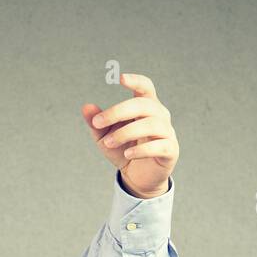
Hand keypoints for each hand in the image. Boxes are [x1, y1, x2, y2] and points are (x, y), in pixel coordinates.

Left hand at [81, 72, 178, 197]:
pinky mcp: (171, 150)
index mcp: (146, 106)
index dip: (136, 81)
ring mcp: (167, 132)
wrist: (138, 177)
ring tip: (109, 143)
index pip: (145, 87)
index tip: (120, 78)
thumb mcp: (104, 137)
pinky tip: (127, 154)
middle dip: (118, 112)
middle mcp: (159, 115)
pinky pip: (159, 146)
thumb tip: (86, 107)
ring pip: (151, 124)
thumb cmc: (123, 150)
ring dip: (126, 132)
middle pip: (144, 104)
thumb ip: (96, 123)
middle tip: (98, 123)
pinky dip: (142, 149)